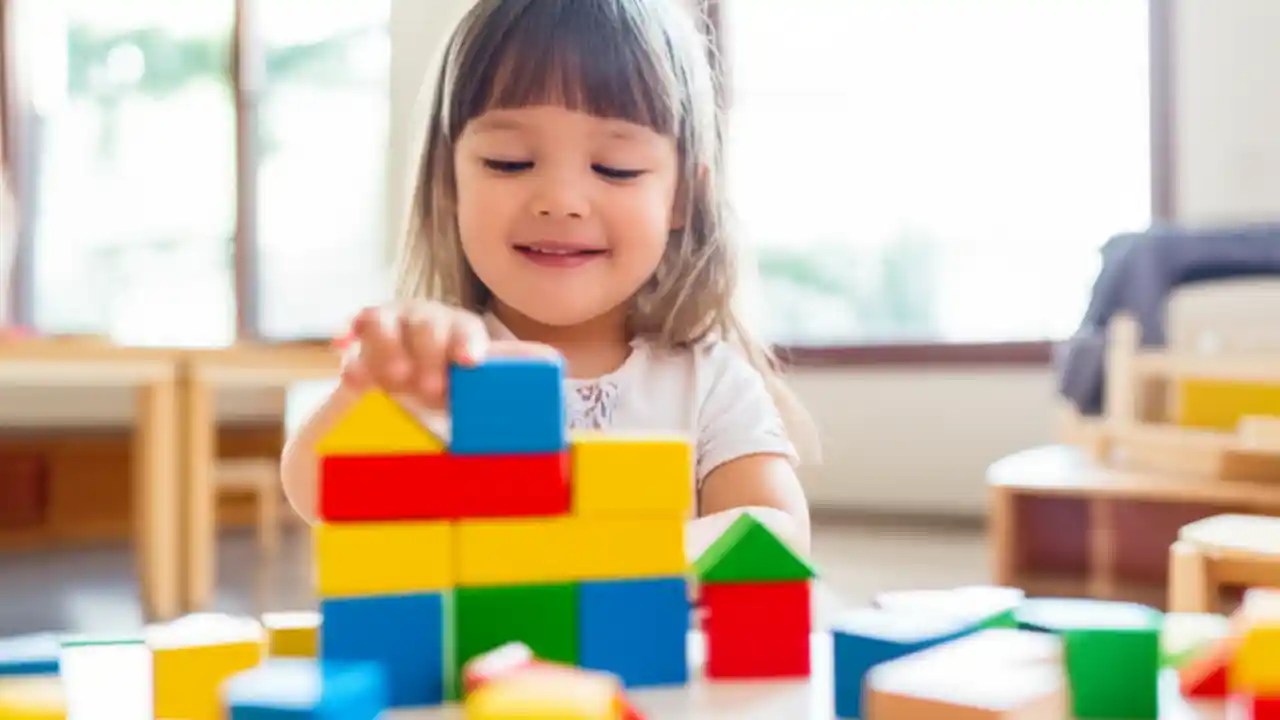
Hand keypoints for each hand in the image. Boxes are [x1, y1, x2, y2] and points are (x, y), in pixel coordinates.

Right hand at [341, 302, 557, 408]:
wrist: (404, 404)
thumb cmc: (454, 393)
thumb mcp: (485, 389)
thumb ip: (512, 376)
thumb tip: (553, 362)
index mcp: (462, 332)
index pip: (467, 329)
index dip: (467, 343)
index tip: (470, 362)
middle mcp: (427, 324)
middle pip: (428, 323)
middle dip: (430, 351)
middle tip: (431, 389)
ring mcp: (391, 329)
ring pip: (386, 322)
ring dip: (391, 348)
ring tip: (396, 380)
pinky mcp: (359, 345)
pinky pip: (354, 338)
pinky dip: (351, 349)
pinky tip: (350, 365)